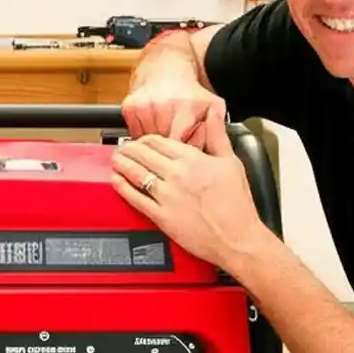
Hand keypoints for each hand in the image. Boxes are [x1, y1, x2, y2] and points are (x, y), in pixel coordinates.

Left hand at [110, 115, 269, 271]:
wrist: (238, 238)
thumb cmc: (237, 205)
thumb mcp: (231, 162)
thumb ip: (218, 135)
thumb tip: (215, 113)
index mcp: (192, 159)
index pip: (158, 142)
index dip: (145, 140)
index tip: (141, 141)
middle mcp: (177, 175)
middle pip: (143, 155)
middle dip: (129, 149)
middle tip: (122, 148)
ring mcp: (167, 196)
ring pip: (136, 173)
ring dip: (122, 164)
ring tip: (116, 160)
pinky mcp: (161, 216)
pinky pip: (136, 198)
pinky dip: (123, 187)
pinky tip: (117, 181)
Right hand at [121, 79, 226, 148]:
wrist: (167, 67)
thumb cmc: (190, 91)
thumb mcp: (212, 105)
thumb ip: (215, 128)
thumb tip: (207, 149)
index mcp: (185, 108)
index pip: (180, 144)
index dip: (182, 152)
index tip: (185, 154)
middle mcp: (163, 106)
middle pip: (163, 145)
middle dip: (170, 148)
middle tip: (177, 141)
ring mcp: (144, 107)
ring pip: (147, 142)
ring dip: (156, 141)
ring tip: (165, 130)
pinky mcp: (130, 107)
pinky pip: (135, 133)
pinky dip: (143, 134)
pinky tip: (153, 124)